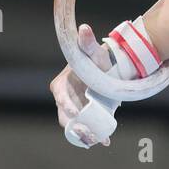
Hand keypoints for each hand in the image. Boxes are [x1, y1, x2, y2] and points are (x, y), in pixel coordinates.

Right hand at [48, 24, 113, 147]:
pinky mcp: (84, 115)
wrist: (109, 70)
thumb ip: (88, 42)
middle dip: (75, 127)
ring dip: (84, 135)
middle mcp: (64, 99)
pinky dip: (93, 135)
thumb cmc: (98, 60)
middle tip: (89, 132)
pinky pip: (85, 127)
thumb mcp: (94, 53)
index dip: (66, 105)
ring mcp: (74, 109)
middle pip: (65, 116)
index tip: (77, 112)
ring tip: (97, 139)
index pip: (60, 96)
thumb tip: (84, 28)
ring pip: (74, 126)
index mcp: (61, 84)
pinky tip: (104, 140)